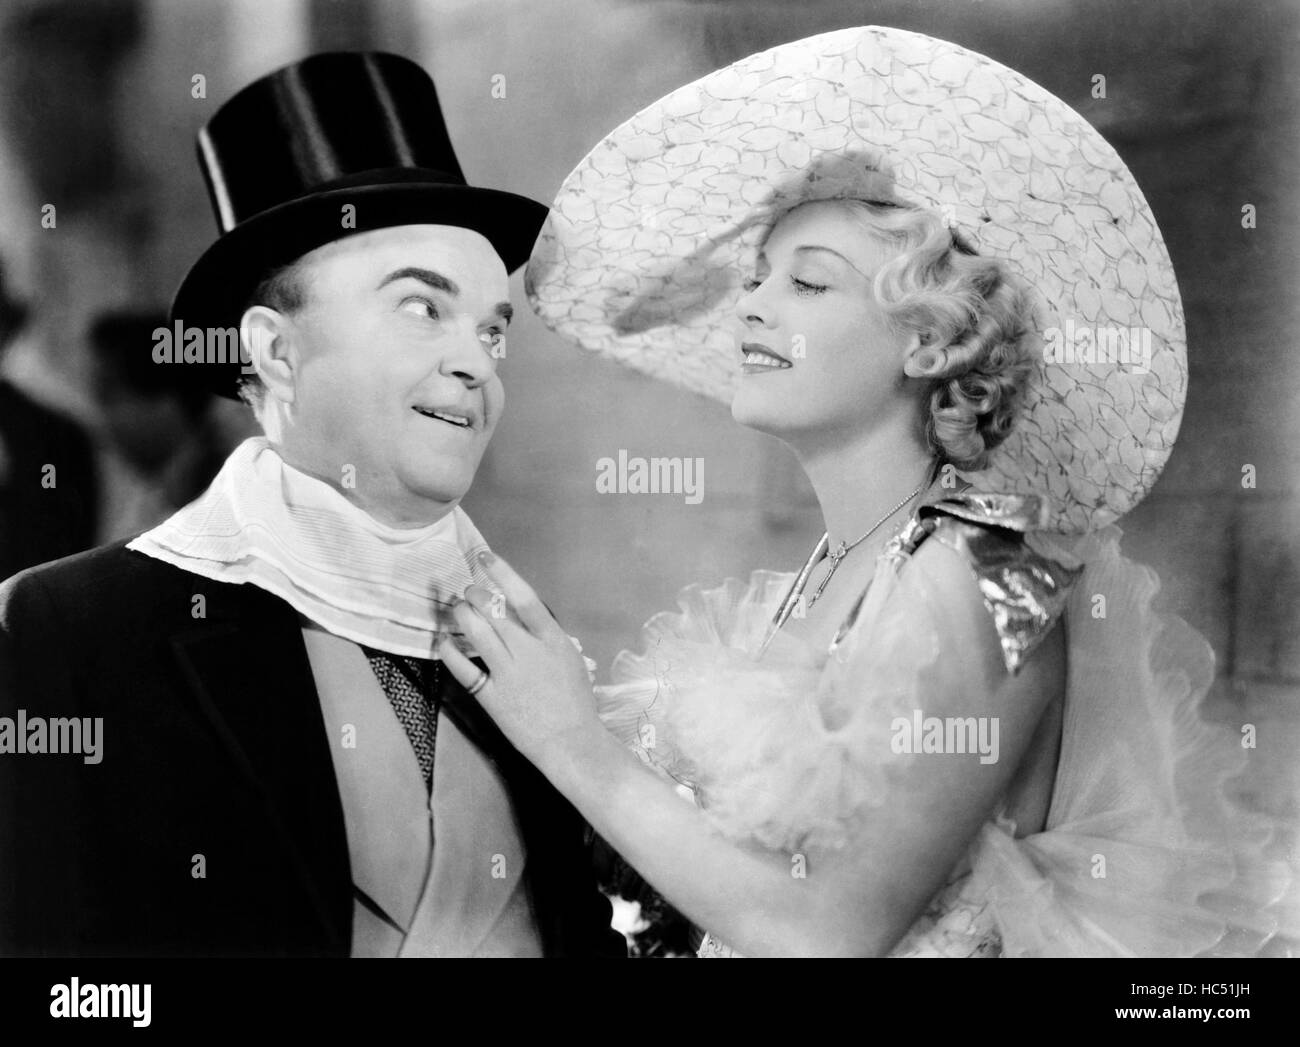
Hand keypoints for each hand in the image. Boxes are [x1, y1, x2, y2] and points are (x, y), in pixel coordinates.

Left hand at [438, 551, 602, 766]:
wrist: (572, 742)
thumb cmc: (575, 701)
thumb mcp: (570, 660)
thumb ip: (546, 637)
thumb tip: (520, 616)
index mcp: (553, 640)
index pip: (524, 597)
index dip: (503, 573)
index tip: (485, 558)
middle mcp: (530, 652)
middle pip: (494, 611)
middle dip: (475, 596)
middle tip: (468, 593)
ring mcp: (509, 674)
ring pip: (477, 632)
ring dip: (462, 615)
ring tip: (457, 609)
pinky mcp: (491, 697)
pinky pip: (463, 668)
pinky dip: (449, 651)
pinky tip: (444, 641)